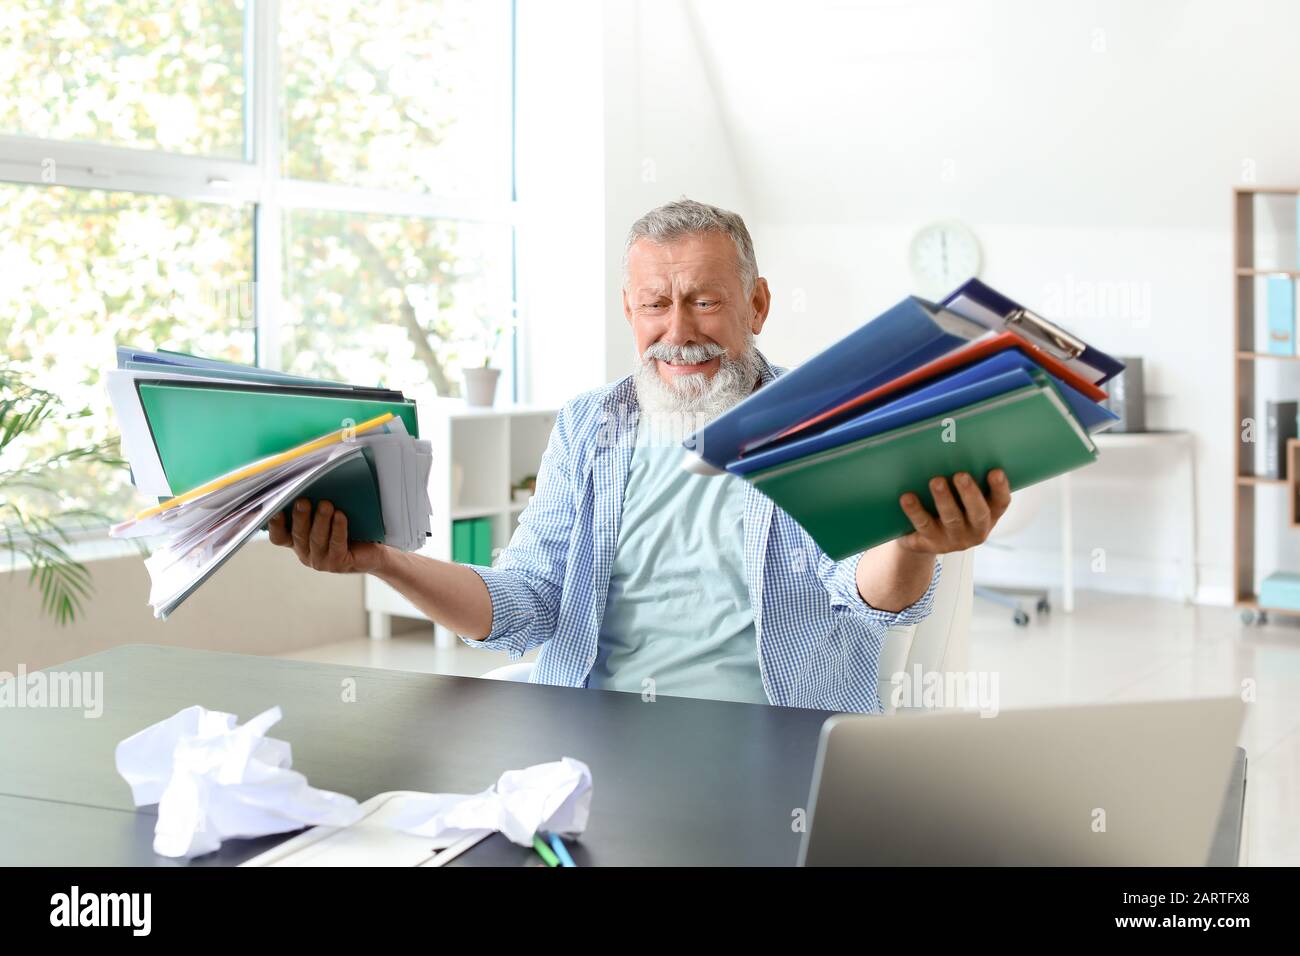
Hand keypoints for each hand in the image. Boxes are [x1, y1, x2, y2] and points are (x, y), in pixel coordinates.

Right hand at [268, 498, 387, 573]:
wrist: (374, 548)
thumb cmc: (349, 528)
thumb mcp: (328, 515)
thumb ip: (315, 505)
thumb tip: (308, 483)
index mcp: (297, 540)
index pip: (279, 536)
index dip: (274, 525)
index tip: (275, 510)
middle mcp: (305, 552)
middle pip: (297, 535)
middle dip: (300, 517)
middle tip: (303, 501)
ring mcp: (321, 561)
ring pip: (316, 540)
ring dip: (320, 520)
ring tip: (326, 504)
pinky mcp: (338, 563)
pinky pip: (336, 545)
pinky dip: (338, 529)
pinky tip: (340, 516)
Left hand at [896, 469, 1011, 554]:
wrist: (921, 539)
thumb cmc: (947, 508)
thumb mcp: (960, 498)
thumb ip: (964, 480)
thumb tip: (956, 447)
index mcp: (988, 515)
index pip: (1001, 502)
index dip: (1000, 488)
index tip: (996, 471)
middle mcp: (975, 530)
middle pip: (978, 513)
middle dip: (970, 494)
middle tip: (961, 475)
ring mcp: (953, 539)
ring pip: (951, 519)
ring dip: (944, 499)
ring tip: (936, 481)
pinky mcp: (930, 543)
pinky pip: (923, 525)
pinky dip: (915, 510)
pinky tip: (907, 497)